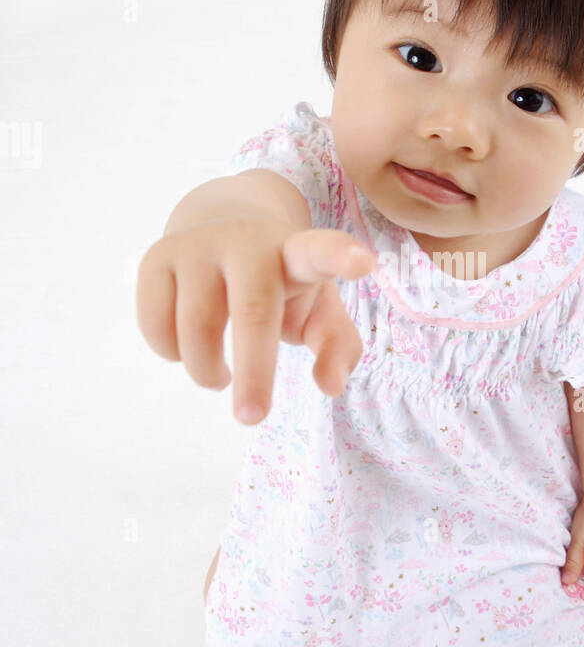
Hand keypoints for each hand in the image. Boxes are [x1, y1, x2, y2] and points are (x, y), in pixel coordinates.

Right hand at [136, 219, 375, 419]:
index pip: (320, 252)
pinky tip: (186, 349)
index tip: (363, 262)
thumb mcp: (315, 309)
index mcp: (295, 253)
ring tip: (220, 378)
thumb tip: (331, 385)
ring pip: (196, 327)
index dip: (339, 256)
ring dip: (207, 371)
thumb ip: (334, 345)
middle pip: (252, 312)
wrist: (217, 229)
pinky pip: (156, 326)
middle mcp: (247, 243)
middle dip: (254, 371)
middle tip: (252, 417)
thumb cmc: (277, 284)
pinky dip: (171, 354)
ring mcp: (198, 246)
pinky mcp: (156, 257)